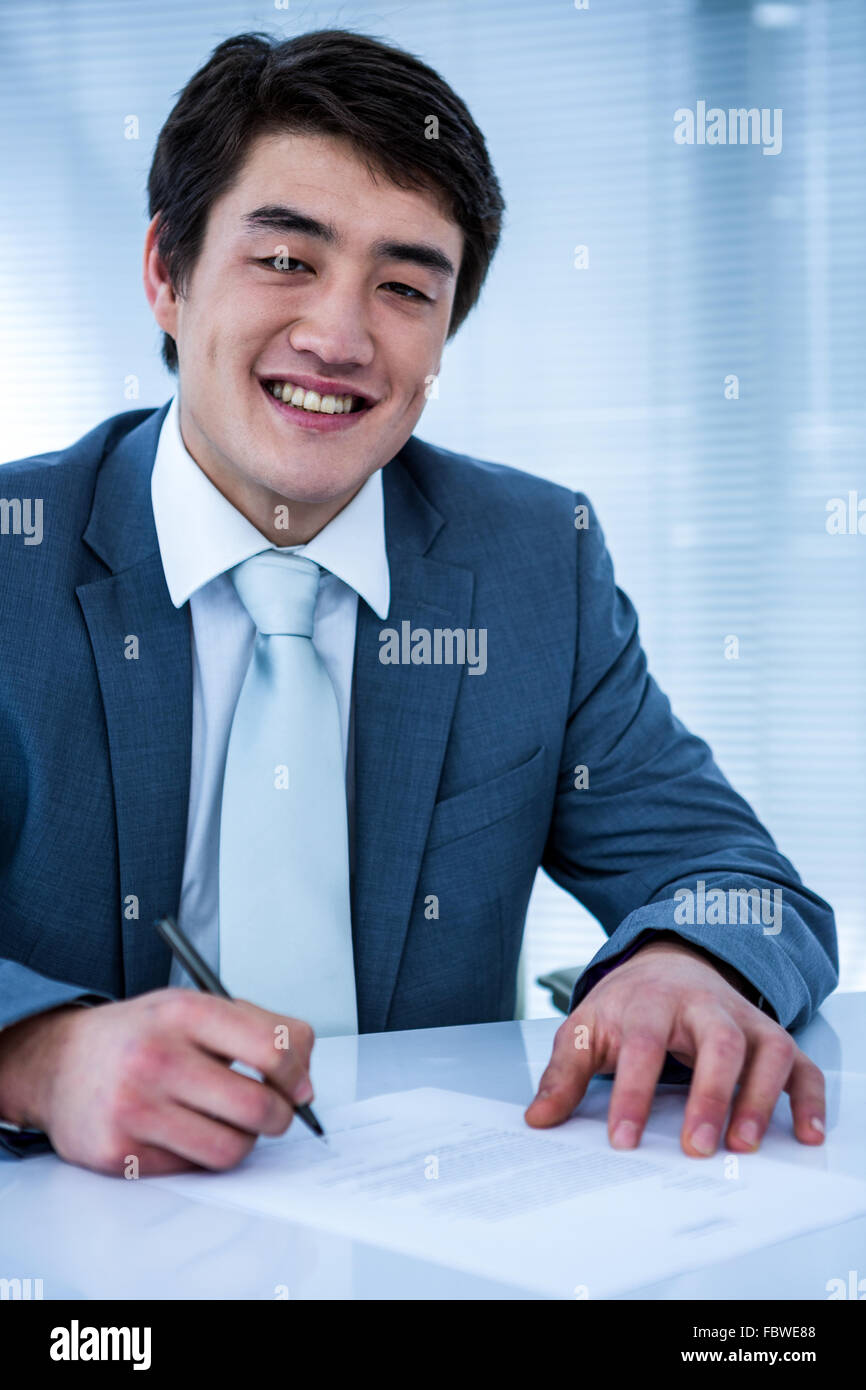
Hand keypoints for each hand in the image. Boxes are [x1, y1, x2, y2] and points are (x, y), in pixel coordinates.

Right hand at [0, 989, 315, 1175]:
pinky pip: (192, 1170)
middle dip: (278, 1116)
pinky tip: (181, 1132)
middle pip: (258, 1107)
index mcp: (184, 1012)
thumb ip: (259, 1030)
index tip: (297, 1085)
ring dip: (242, 1141)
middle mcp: (156, 1057)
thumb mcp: (194, 1007)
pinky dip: (199, 1156)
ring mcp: (133, 1108)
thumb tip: (305, 1085)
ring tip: (226, 1122)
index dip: (298, 1073)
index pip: (273, 1046)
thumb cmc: (138, 1036)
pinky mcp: (118, 1153)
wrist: (57, 1062)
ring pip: (230, 1149)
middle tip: (271, 1112)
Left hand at [525, 936, 825, 1155]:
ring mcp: (744, 1020)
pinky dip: (809, 1098)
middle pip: (717, 1041)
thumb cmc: (627, 1004)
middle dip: (709, 1095)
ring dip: (760, 1098)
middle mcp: (704, 1006)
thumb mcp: (586, 1027)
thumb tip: (538, 1118)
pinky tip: (805, 1134)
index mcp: (651, 1002)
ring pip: (766, 1050)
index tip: (623, 1140)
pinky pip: (802, 1065)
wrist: (668, 963)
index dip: (632, 1094)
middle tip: (697, 1147)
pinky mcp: (772, 1037)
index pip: (644, 1046)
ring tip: (745, 1145)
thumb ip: (565, 1073)